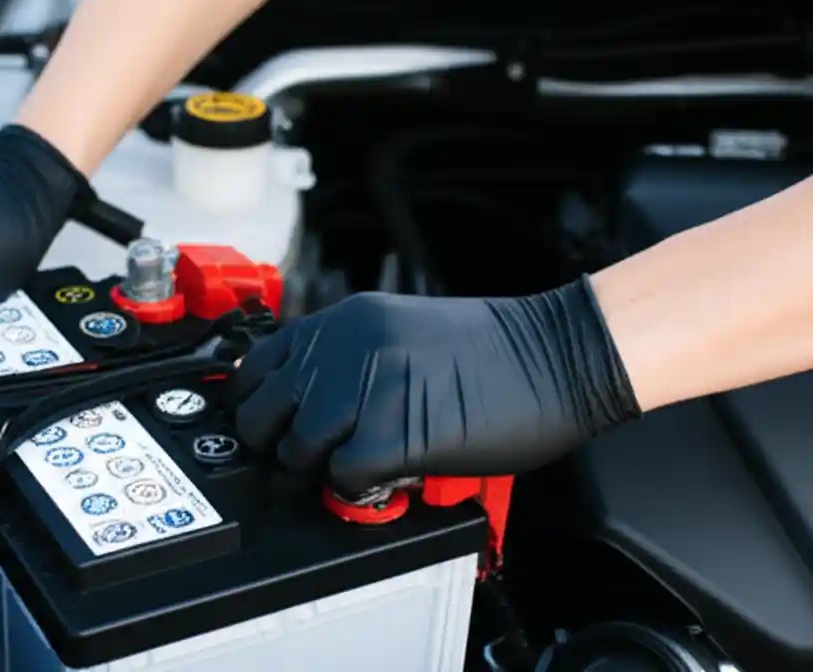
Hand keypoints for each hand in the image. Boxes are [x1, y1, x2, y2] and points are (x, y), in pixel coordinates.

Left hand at [231, 279, 639, 497]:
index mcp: (340, 323)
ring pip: (294, 450)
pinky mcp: (395, 432)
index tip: (275, 429)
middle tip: (313, 459)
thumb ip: (343, 359)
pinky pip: (341, 477)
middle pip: (260, 416)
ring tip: (354, 468)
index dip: (259, 408)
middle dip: (279, 446)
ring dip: (319, 471)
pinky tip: (384, 477)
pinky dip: (357, 488)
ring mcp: (366, 389)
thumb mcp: (395, 333)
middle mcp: (342, 349)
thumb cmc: (489, 352)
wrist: (559, 353)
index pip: (254, 370)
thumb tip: (301, 404)